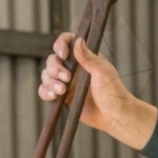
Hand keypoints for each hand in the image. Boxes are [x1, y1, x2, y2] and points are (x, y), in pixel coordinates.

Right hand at [38, 33, 157, 149]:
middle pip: (53, 59)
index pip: (67, 42)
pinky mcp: (62, 97)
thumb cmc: (113, 92)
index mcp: (84, 57)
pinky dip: (45, 92)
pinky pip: (45, 91)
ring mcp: (66, 83)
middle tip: (67, 79)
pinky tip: (52, 96)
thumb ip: (89, 57)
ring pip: (47, 75)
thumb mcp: (103, 72)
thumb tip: (78, 40)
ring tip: (62, 91)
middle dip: (55, 68)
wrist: (113, 116)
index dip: (60, 44)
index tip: (64, 55)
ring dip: (50, 81)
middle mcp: (73, 68)